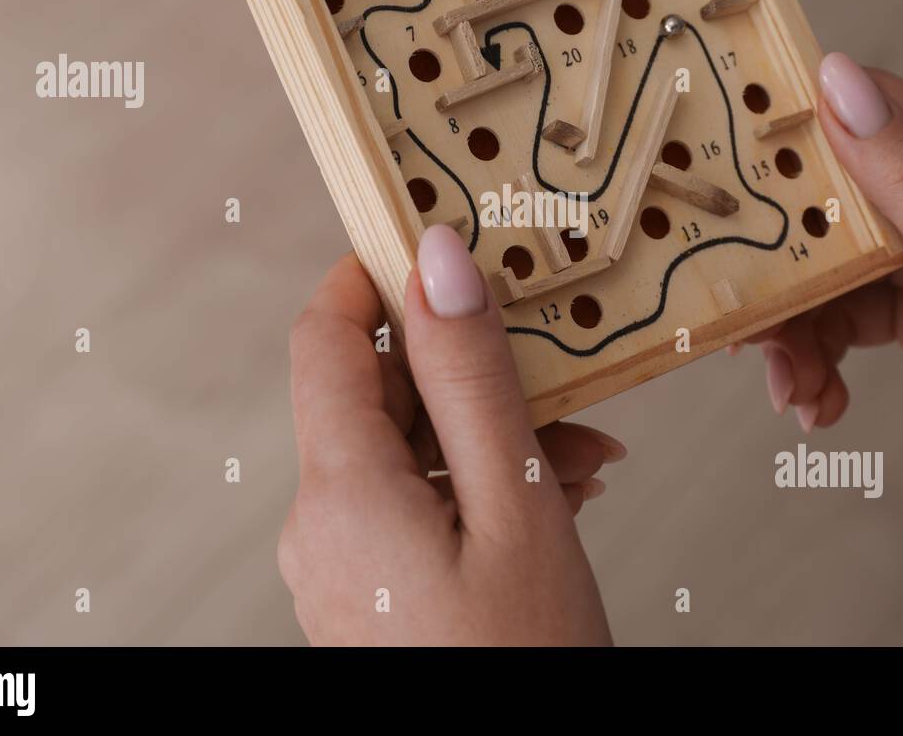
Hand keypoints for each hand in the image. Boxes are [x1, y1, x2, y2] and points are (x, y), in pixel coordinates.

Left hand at [278, 227, 617, 643]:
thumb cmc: (521, 661)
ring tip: (581, 456)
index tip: (433, 241)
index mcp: (342, 490)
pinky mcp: (366, 593)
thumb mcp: (515, 502)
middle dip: (470, 375)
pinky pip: (413, 507)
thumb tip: (433, 257)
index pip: (323, 338)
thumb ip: (468, 375)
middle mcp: (321, 524)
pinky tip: (551, 498)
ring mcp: (339, 565)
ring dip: (490, 437)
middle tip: (560, 379)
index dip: (371, 275)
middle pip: (377, 398)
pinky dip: (477, 487)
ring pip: (409, 454)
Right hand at [744, 53, 902, 563]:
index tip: (735, 158)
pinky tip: (822, 402)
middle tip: (753, 318)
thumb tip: (841, 81)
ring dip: (803, 331)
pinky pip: (857, 322)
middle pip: (844, 206)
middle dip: (791, 263)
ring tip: (793, 389)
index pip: (880, 114)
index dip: (804, 128)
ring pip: (842, 273)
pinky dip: (829, 360)